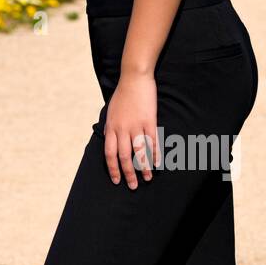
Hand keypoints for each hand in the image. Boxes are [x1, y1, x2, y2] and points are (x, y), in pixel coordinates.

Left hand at [104, 71, 158, 188]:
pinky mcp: (150, 121)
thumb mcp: (111, 111)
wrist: (134, 78)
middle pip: (124, 157)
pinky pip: (152, 142)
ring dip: (143, 168)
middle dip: (128, 174)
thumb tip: (108, 138)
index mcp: (111, 127)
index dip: (113, 168)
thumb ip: (110, 127)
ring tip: (147, 179)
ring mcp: (136, 125)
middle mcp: (122, 129)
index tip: (116, 180)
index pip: (109, 153)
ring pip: (139, 152)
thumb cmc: (122, 95)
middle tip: (133, 186)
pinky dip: (155, 155)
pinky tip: (158, 164)